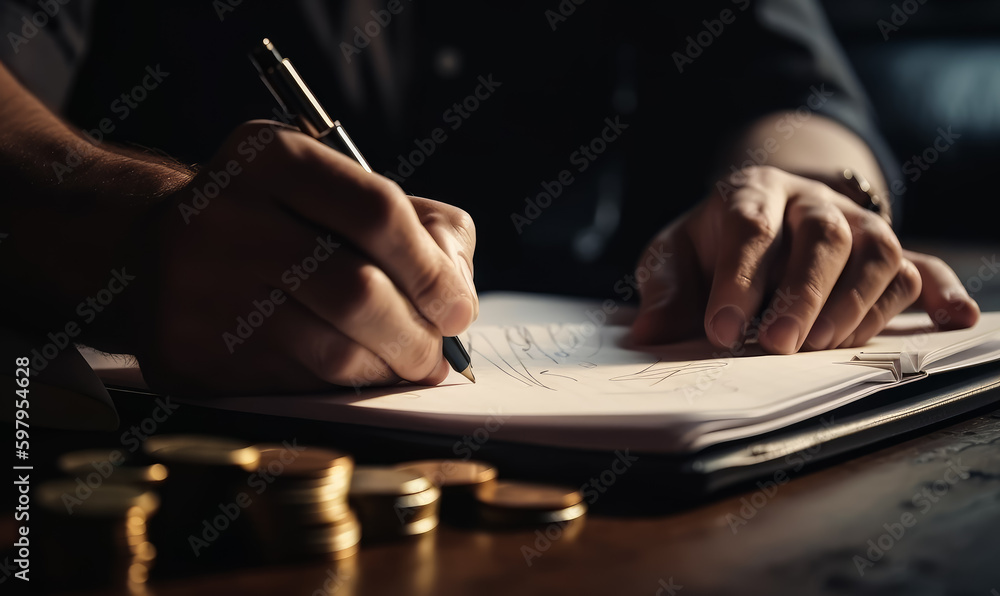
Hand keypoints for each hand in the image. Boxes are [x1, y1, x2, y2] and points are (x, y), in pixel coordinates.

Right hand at [132, 121, 476, 393]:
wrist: (150, 256)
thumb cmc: (276, 222)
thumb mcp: (334, 189)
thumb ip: (417, 224)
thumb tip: (457, 297)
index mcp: (269, 158)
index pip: (378, 211)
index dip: (433, 270)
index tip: (458, 308)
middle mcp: (225, 216)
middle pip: (359, 292)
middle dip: (417, 334)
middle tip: (437, 352)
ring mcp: (198, 289)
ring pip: (332, 352)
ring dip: (387, 369)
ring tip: (405, 365)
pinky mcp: (189, 355)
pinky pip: (298, 385)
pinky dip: (343, 388)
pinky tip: (353, 373)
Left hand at [631, 166, 978, 351]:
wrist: (763, 208)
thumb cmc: (713, 242)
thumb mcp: (674, 253)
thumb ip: (663, 288)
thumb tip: (648, 336)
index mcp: (753, 194)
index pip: (752, 228)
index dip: (739, 279)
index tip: (722, 329)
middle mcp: (813, 203)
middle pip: (825, 238)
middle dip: (803, 295)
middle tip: (777, 345)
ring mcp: (859, 225)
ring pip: (877, 254)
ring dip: (855, 305)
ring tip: (822, 348)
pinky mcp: (890, 252)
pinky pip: (924, 268)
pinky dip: (943, 293)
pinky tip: (955, 319)